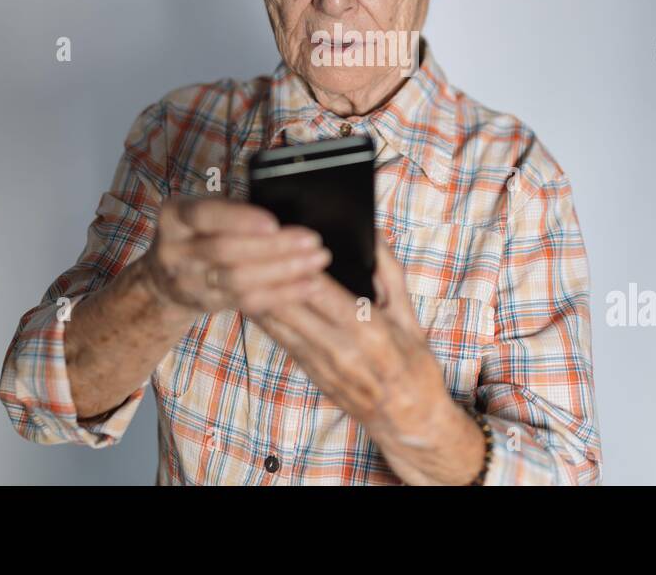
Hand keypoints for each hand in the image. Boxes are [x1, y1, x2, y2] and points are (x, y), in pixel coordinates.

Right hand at [136, 197, 331, 316]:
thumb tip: (286, 208)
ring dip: (284, 271)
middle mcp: (176, 251)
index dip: (239, 220)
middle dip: (273, 246)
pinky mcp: (209, 304)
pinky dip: (282, 294)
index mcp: (175, 217)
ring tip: (317, 261)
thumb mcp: (203, 211)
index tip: (273, 223)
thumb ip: (234, 210)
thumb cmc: (198, 231)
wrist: (165, 278)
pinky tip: (309, 285)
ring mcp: (190, 282)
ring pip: (239, 280)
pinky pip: (248, 302)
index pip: (205, 216)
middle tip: (312, 240)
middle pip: (226, 251)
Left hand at [251, 233, 485, 484]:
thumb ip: (390, 272)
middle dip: (270, 273)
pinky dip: (265, 316)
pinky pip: (280, 339)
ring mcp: (321, 363)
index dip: (298, 262)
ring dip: (258, 293)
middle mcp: (340, 347)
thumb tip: (373, 234)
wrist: (410, 421)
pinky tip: (251, 295)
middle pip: (291, 305)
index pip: (321, 289)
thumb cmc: (413, 366)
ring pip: (277, 322)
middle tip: (250, 245)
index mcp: (368, 328)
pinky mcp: (310, 373)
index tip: (283, 236)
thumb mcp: (410, 316)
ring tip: (241, 265)